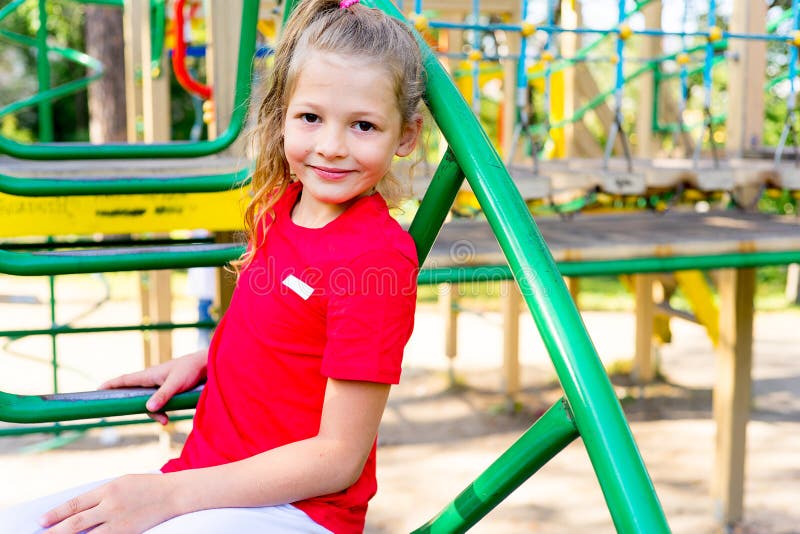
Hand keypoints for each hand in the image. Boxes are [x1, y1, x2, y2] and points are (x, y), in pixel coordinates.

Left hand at [40, 474, 176, 533]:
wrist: (174, 494)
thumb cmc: (146, 486)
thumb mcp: (121, 483)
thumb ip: (101, 495)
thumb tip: (78, 511)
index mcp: (108, 488)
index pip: (75, 504)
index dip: (56, 514)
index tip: (41, 521)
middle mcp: (111, 505)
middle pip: (76, 523)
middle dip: (55, 532)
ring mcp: (119, 521)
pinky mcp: (128, 532)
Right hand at [100, 350, 206, 424]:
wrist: (208, 365)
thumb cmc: (191, 369)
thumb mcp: (176, 383)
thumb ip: (163, 395)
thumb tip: (148, 408)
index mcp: (149, 374)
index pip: (124, 380)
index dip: (110, 385)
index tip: (97, 390)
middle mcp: (152, 379)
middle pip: (135, 396)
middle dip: (136, 408)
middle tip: (132, 417)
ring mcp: (160, 385)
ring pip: (149, 402)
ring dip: (154, 413)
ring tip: (164, 420)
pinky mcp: (169, 390)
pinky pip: (159, 403)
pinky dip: (162, 411)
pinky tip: (167, 418)